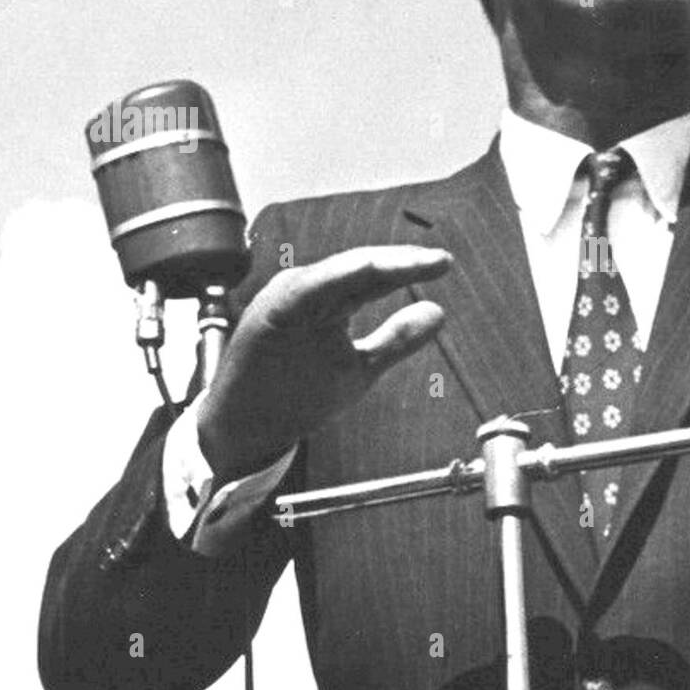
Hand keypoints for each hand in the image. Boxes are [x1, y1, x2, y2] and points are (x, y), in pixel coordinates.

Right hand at [197, 245, 450, 479]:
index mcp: (328, 299)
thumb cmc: (296, 395)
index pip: (373, 276)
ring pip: (338, 272)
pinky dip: (335, 276)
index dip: (409, 266)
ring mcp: (288, 300)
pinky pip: (305, 290)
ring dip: (379, 265)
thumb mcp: (360, 365)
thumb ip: (395, 338)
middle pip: (361, 268)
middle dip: (402, 262)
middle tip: (441, 260)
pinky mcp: (271, 314)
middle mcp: (308, 292)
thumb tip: (438, 312)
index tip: (444, 263)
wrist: (245, 429)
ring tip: (415, 262)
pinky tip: (366, 269)